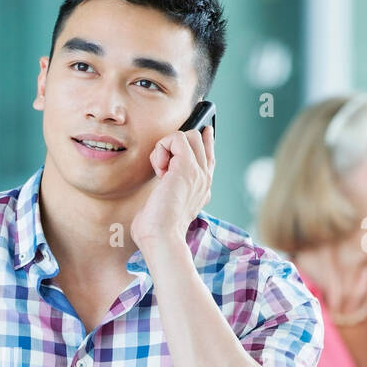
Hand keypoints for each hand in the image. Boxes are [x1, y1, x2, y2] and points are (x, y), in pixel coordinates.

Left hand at [130, 124, 214, 261]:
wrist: (161, 238)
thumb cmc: (156, 229)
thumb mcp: (164, 205)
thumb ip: (168, 189)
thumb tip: (161, 178)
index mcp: (202, 187)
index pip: (210, 155)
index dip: (206, 140)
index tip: (206, 128)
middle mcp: (204, 178)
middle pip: (198, 139)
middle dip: (175, 147)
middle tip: (162, 171)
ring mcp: (198, 171)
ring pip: (189, 135)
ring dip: (167, 147)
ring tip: (161, 171)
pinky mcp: (187, 166)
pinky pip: (177, 137)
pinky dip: (162, 148)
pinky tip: (159, 170)